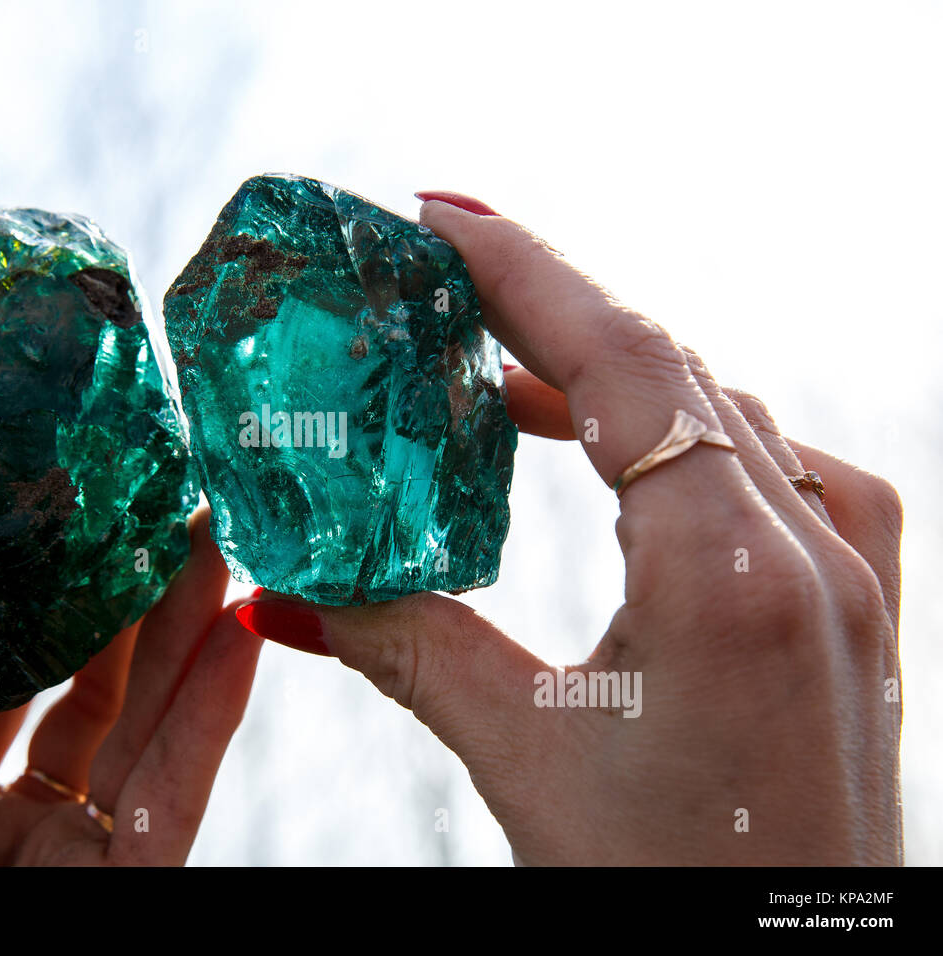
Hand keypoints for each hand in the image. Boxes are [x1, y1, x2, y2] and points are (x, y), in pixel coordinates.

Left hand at [0, 463, 259, 865]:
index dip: (17, 585)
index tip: (43, 499)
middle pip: (81, 682)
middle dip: (121, 594)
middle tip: (149, 498)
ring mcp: (66, 852)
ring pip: (144, 724)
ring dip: (184, 629)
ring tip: (206, 533)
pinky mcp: (124, 889)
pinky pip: (176, 793)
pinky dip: (213, 714)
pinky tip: (237, 630)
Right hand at [237, 192, 902, 864]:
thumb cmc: (668, 887)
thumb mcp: (524, 758)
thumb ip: (406, 647)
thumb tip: (292, 587)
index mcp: (734, 571)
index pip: (622, 359)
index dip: (524, 271)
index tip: (438, 213)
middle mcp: (816, 546)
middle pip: (670, 366)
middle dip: (547, 308)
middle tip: (438, 279)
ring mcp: (851, 568)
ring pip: (720, 410)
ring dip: (604, 374)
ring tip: (490, 369)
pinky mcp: (851, 598)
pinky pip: (761, 463)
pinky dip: (668, 429)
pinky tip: (606, 449)